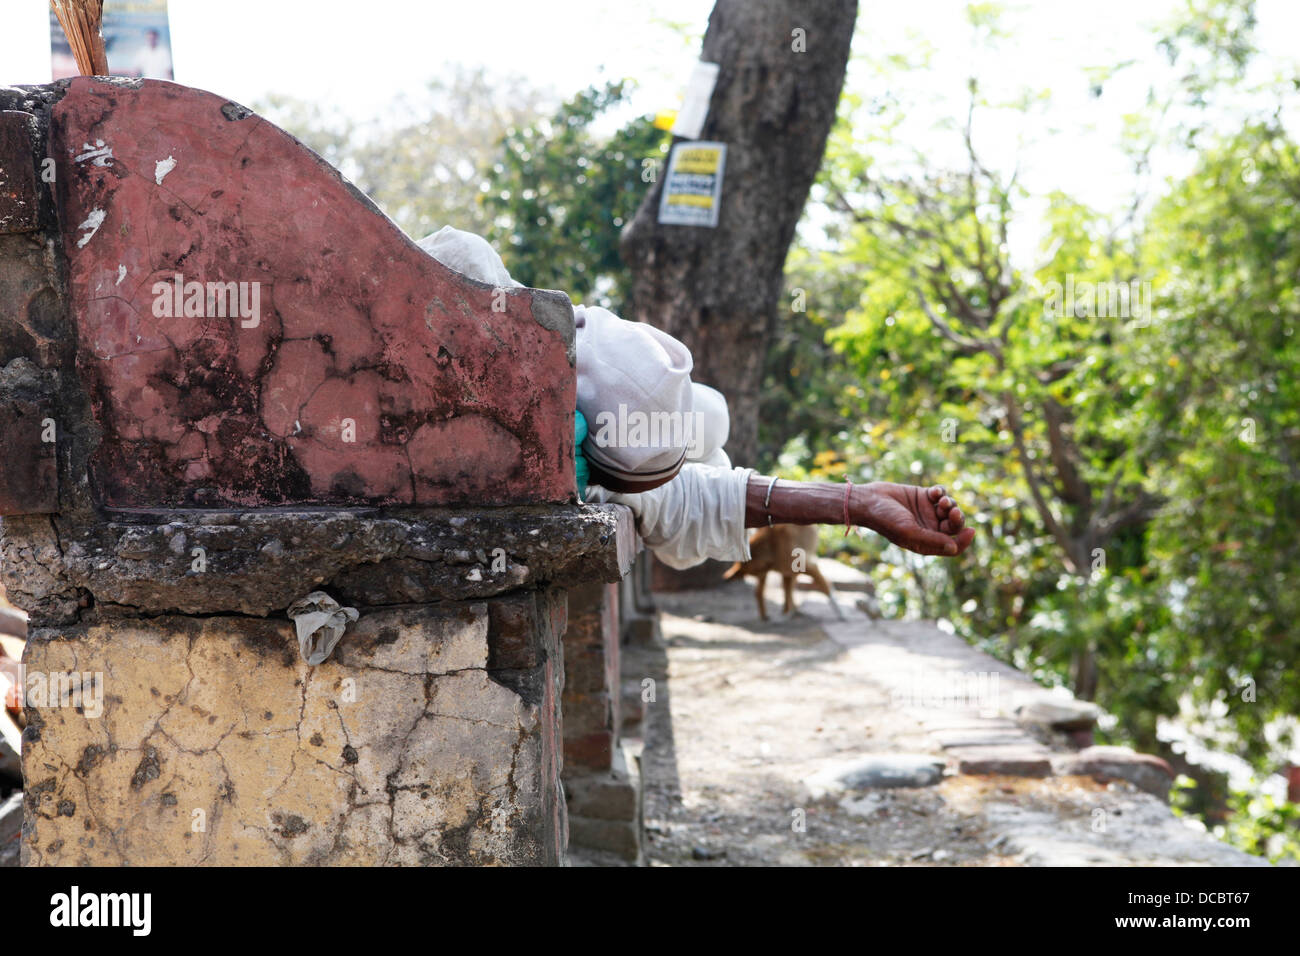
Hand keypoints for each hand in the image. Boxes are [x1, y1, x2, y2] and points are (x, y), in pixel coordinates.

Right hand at [853, 482, 975, 556]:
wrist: (869, 500)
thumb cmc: (886, 519)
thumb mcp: (909, 532)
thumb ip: (932, 540)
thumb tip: (954, 547)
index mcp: (926, 542)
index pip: (953, 546)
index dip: (964, 540)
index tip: (970, 530)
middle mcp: (929, 528)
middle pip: (954, 526)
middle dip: (957, 518)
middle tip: (951, 511)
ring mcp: (927, 511)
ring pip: (951, 508)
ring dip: (950, 503)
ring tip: (940, 500)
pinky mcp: (924, 496)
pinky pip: (942, 494)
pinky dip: (941, 492)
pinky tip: (934, 492)